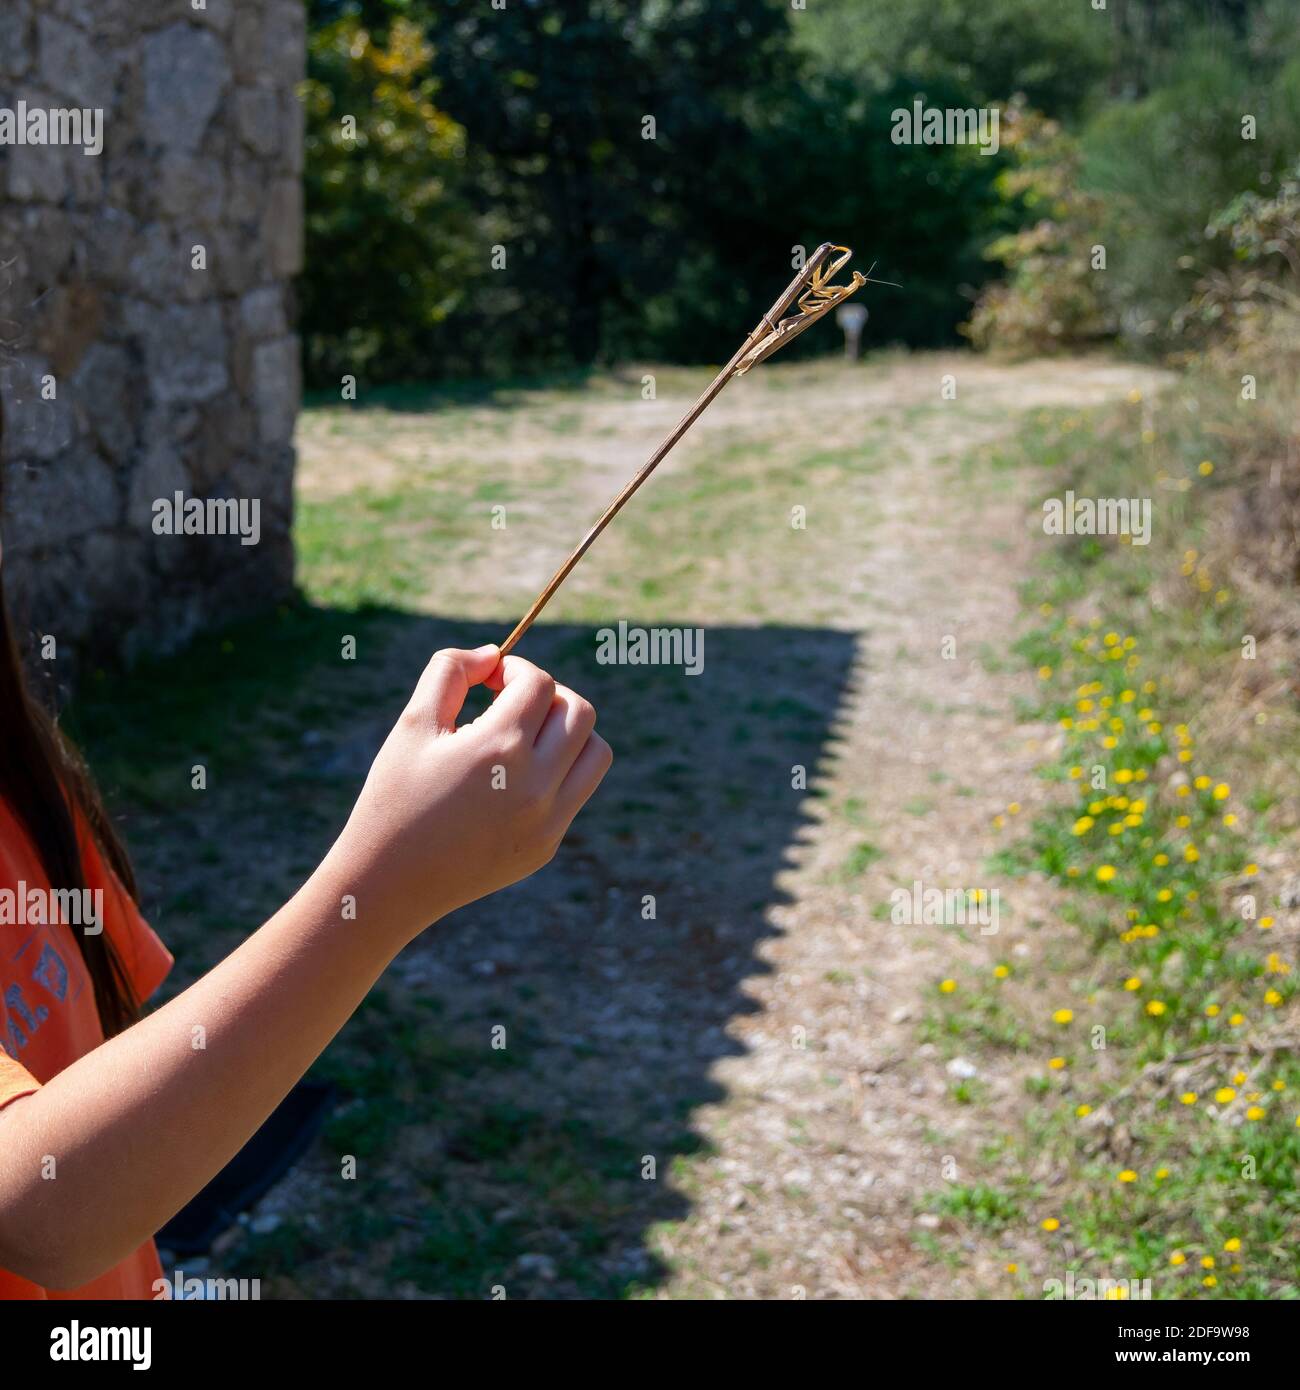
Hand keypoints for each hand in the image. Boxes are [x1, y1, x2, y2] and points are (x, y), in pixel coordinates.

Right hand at [331, 645, 611, 940]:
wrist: (388, 883)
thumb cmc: (394, 796)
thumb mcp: (413, 724)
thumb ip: (451, 672)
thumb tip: (494, 654)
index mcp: (499, 748)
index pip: (538, 684)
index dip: (514, 670)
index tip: (490, 680)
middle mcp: (535, 785)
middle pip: (579, 712)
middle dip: (548, 696)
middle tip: (509, 705)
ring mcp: (548, 820)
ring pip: (596, 752)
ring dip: (569, 733)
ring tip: (525, 737)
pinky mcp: (547, 845)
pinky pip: (576, 792)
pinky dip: (558, 772)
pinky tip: (511, 779)